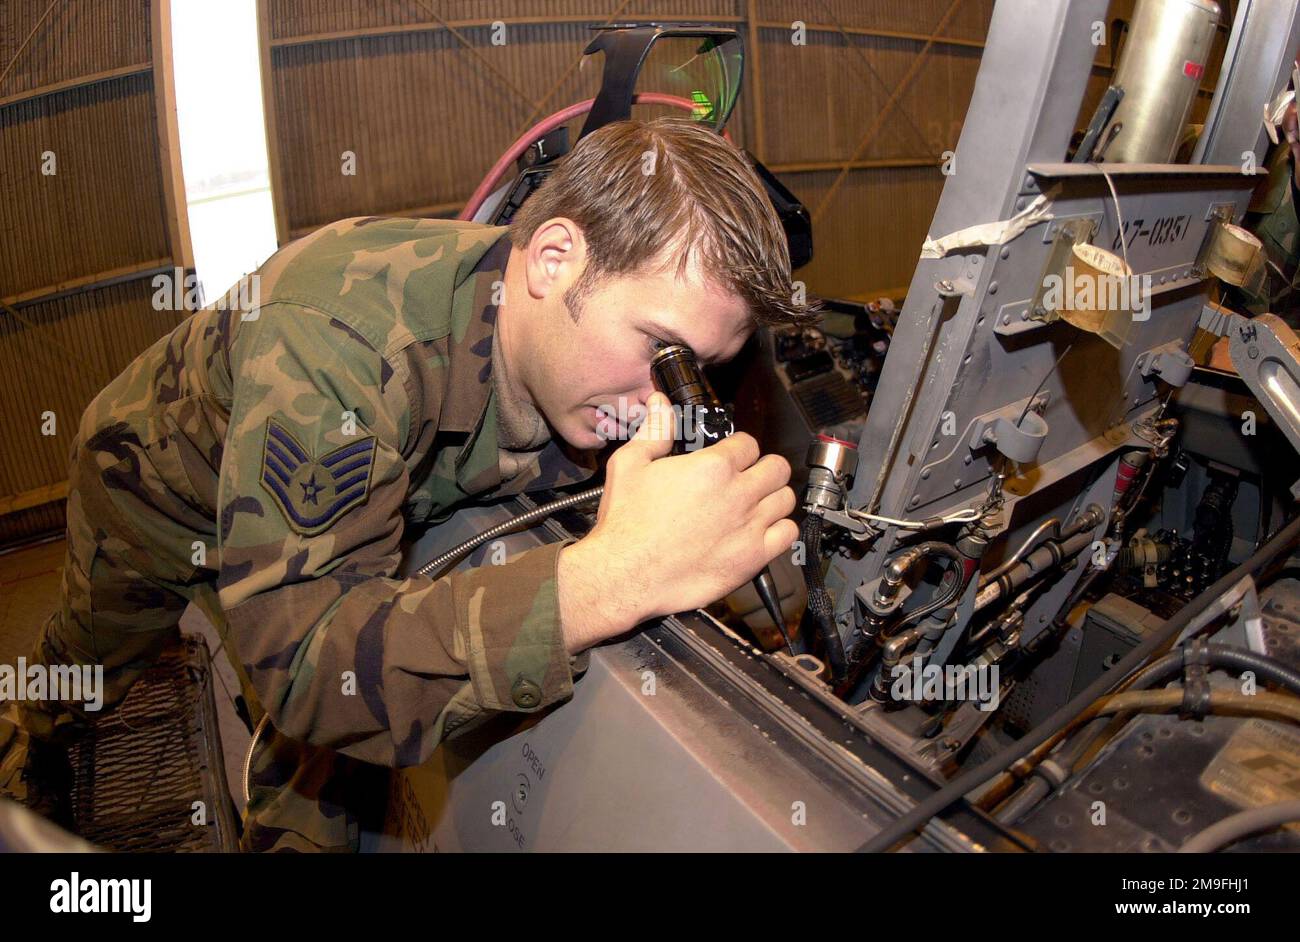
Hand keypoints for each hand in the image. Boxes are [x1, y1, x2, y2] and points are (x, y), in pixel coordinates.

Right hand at [557, 392, 797, 653]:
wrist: (625, 575)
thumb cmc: (625, 523)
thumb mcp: (629, 464)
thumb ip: (654, 431)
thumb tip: (662, 404)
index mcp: (712, 467)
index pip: (748, 444)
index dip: (739, 449)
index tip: (730, 458)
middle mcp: (738, 493)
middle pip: (777, 467)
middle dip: (763, 468)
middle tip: (748, 478)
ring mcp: (749, 526)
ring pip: (786, 499)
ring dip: (773, 497)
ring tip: (755, 503)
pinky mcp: (752, 557)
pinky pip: (787, 534)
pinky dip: (779, 529)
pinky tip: (761, 530)